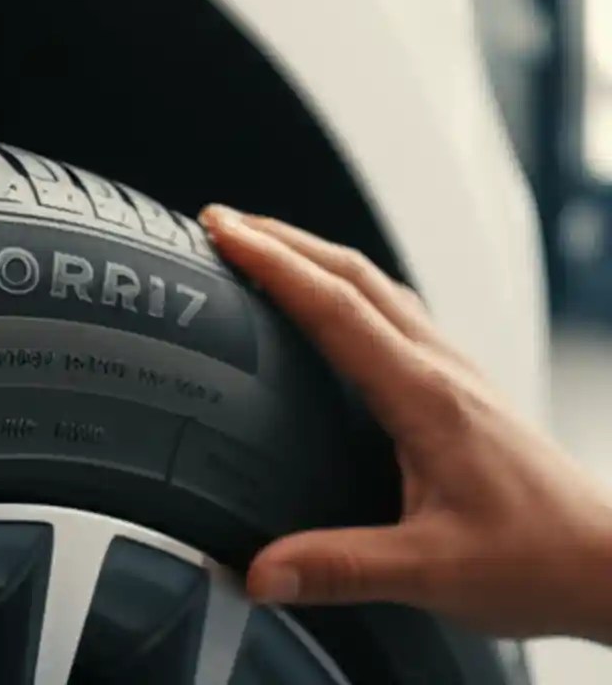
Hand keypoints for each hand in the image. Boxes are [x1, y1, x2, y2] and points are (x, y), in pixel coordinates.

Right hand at [200, 204, 611, 641]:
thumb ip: (339, 568)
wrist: (607, 563)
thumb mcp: (433, 573)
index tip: (224, 233)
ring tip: (263, 247)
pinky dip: (345, 290)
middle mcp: (440, 371)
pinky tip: (330, 308)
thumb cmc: (537, 560)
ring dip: (314, 257)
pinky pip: (394, 314)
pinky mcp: (458, 389)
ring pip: (376, 288)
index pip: (336, 309)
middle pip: (353, 276)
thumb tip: (259, 570)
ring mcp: (453, 374)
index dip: (273, 265)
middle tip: (223, 222)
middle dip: (282, 240)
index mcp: (426, 397)